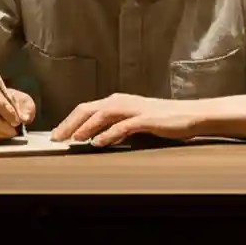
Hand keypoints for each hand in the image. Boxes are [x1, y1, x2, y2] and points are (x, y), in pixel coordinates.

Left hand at [51, 93, 203, 146]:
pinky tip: (98, 143)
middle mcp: (122, 101)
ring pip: (102, 115)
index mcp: (117, 102)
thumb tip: (96, 138)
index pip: (86, 109)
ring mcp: (134, 109)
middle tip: (56, 138)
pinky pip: (123, 125)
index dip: (68, 121)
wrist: (190, 115)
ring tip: (72, 139)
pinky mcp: (146, 119)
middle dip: (69, 123)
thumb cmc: (163, 121)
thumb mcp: (134, 122)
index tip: (56, 134)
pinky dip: (109, 134)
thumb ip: (116, 127)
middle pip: (88, 109)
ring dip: (85, 127)